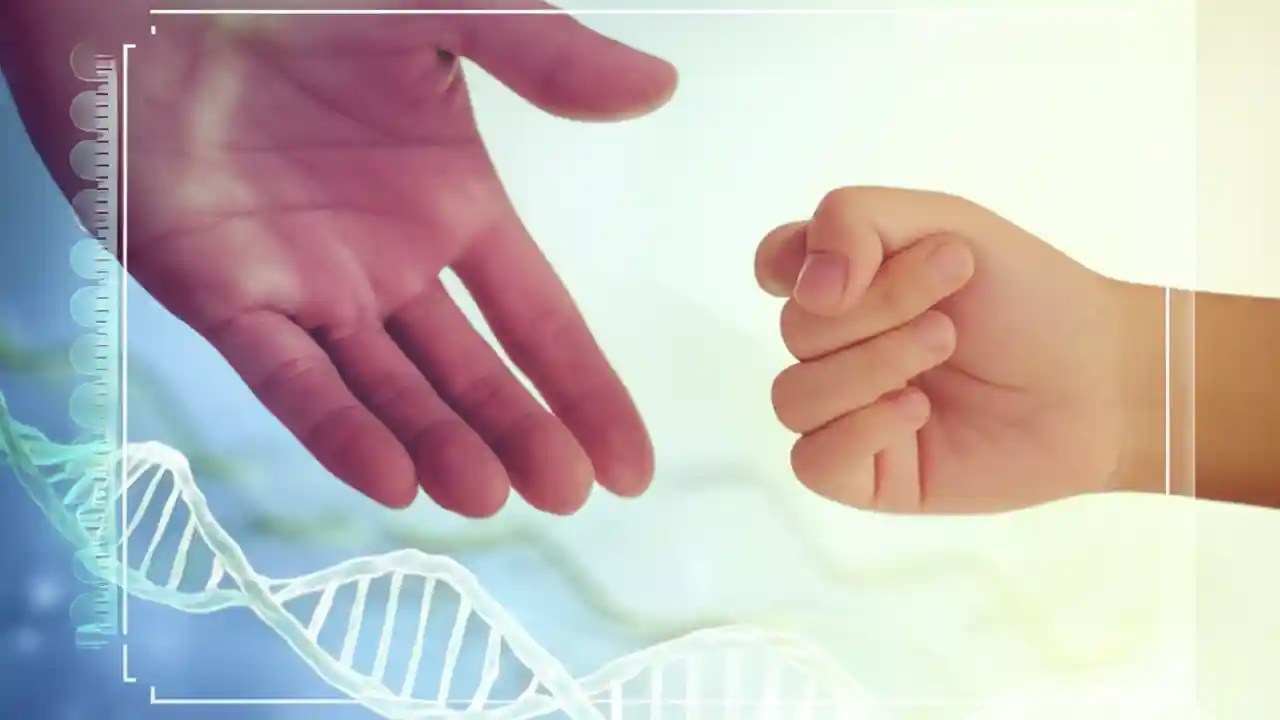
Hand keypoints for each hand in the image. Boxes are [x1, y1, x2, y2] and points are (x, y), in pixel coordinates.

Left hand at [14, 3, 676, 515]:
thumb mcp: (442, 15)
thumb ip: (544, 58)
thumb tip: (657, 88)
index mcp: (450, 204)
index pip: (536, 320)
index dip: (586, 392)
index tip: (629, 467)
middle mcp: (387, 262)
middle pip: (470, 375)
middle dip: (521, 435)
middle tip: (565, 493)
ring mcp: (308, 287)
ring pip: (386, 391)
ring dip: (437, 446)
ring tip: (486, 496)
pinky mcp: (222, 296)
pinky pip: (288, 377)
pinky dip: (337, 428)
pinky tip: (394, 476)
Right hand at [756, 188, 1148, 513]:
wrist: (1103, 377)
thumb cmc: (1029, 296)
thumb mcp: (947, 223)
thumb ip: (855, 221)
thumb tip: (803, 289)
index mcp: (850, 285)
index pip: (776, 268)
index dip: (793, 264)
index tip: (852, 262)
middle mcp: (839, 349)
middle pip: (794, 329)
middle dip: (876, 306)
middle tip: (954, 297)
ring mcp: (849, 414)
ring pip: (794, 396)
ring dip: (871, 365)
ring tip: (944, 346)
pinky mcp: (868, 475)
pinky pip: (813, 459)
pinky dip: (860, 430)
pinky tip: (917, 411)